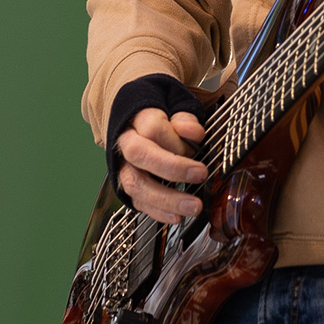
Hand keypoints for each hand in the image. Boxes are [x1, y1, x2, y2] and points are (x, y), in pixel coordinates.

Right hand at [115, 106, 207, 225]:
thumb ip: (184, 118)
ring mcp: (123, 165)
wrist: (130, 125)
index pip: (153, 128)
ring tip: (193, 206)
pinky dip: (157, 212)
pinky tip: (176, 216)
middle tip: (200, 174)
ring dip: (165, 199)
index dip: (177, 141)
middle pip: (139, 153)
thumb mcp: (173, 107)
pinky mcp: (125, 184)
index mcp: (136, 118)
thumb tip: (193, 133)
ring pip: (135, 183)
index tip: (199, 148)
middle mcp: (125, 142)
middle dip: (171, 168)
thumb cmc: (158, 118)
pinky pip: (136, 201)